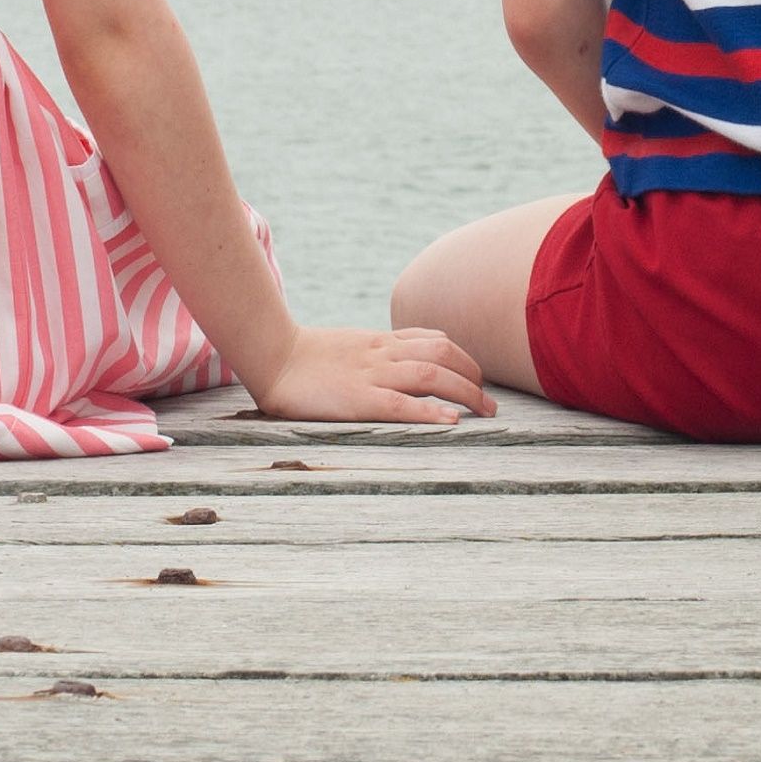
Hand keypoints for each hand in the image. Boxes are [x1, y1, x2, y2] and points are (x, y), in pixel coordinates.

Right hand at [246, 325, 497, 424]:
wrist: (271, 355)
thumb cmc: (304, 357)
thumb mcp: (348, 347)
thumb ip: (375, 353)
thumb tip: (403, 365)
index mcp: (379, 341)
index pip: (433, 339)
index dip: (463, 356)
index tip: (476, 377)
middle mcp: (382, 353)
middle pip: (443, 353)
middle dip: (474, 375)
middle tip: (489, 403)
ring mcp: (371, 374)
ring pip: (432, 375)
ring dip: (466, 392)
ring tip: (485, 413)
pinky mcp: (358, 399)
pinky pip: (401, 404)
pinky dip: (430, 412)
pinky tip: (451, 422)